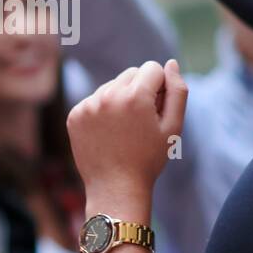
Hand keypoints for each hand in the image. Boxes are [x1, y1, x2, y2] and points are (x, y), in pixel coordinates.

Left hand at [66, 60, 187, 204]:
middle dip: (140, 90)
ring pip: (112, 86)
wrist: (116, 188)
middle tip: (141, 121)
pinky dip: (103, 111)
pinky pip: (94, 100)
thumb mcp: (173, 127)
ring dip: (121, 99)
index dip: (160, 88)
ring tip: (124, 130)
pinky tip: (108, 133)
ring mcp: (88, 105)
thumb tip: (170, 64)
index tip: (157, 110)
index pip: (152, 68)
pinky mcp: (75, 115)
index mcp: (135, 96)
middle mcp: (108, 95)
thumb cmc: (149, 159)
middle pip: (131, 73)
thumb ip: (177, 91)